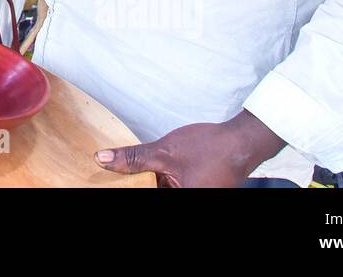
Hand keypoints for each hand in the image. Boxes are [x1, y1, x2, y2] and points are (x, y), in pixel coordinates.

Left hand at [95, 109, 284, 186]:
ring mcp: (188, 195)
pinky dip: (154, 179)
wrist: (241, 143)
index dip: (126, 187)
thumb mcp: (164, 152)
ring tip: (122, 170)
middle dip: (132, 182)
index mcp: (180, 199)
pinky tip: (142, 169)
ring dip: (142, 180)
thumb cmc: (210, 148)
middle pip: (147, 190)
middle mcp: (185, 200)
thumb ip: (133, 158)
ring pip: (155, 188)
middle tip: (111, 173)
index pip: (141, 194)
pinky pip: (165, 186)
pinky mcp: (190, 189)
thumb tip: (102, 159)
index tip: (105, 182)